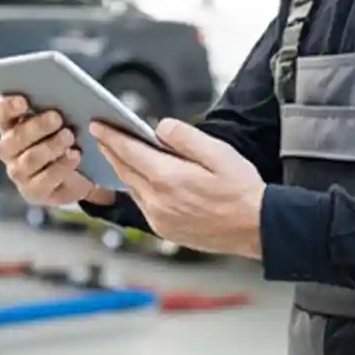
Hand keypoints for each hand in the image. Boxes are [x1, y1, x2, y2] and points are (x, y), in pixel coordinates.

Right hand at [0, 95, 114, 207]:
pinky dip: (61, 166)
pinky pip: (44, 180)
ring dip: (50, 147)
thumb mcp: (62, 117)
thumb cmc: (66, 134)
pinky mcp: (33, 192)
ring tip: (69, 136)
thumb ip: (55, 105)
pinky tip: (75, 155)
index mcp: (10, 124)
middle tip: (57, 117)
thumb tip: (64, 94)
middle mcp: (8, 149)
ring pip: (28, 160)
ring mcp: (18, 172)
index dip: (8, 106)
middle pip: (14, 138)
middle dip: (36, 127)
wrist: (80, 172)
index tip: (23, 100)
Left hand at [91, 118, 265, 258]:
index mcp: (167, 178)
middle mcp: (157, 201)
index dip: (110, 135)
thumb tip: (159, 127)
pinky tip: (143, 179)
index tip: (97, 124)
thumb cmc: (241, 190)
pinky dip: (138, 187)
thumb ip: (184, 136)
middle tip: (102, 134)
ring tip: (120, 153)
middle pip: (125, 169)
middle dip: (111, 150)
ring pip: (132, 188)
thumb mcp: (218, 152)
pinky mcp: (165, 230)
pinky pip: (143, 204)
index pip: (128, 151)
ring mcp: (159, 218)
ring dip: (124, 169)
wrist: (257, 228)